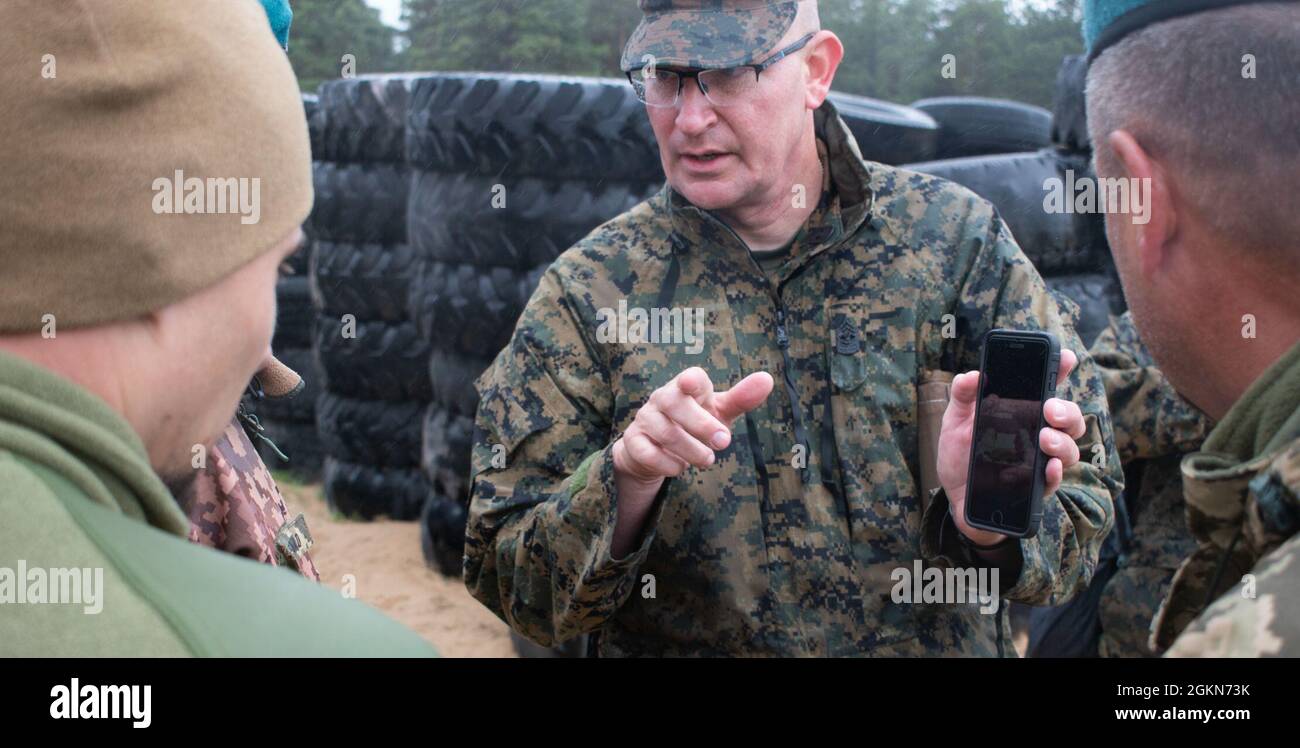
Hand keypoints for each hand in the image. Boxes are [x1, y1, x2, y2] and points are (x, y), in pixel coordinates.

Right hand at [612, 367, 773, 486]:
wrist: (654, 450)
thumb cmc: (694, 424)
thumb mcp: (718, 412)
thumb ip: (741, 399)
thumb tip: (767, 379)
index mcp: (685, 387)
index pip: (689, 378)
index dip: (691, 380)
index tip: (692, 383)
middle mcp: (662, 398)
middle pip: (674, 403)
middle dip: (700, 424)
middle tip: (724, 441)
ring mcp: (645, 419)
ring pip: (665, 432)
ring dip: (690, 449)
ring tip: (707, 460)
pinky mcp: (633, 442)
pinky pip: (648, 453)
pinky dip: (668, 464)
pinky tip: (679, 467)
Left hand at [936, 349, 1085, 545]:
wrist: (953, 495)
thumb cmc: (960, 454)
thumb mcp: (955, 421)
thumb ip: (962, 396)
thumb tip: (972, 375)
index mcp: (1022, 412)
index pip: (1048, 388)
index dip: (1059, 370)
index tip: (1065, 358)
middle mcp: (1037, 435)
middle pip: (1070, 419)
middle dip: (1067, 412)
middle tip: (1050, 409)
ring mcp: (1039, 462)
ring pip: (1070, 450)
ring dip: (1062, 442)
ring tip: (1045, 438)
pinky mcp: (1033, 489)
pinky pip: (1053, 482)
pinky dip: (1054, 474)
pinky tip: (1048, 468)